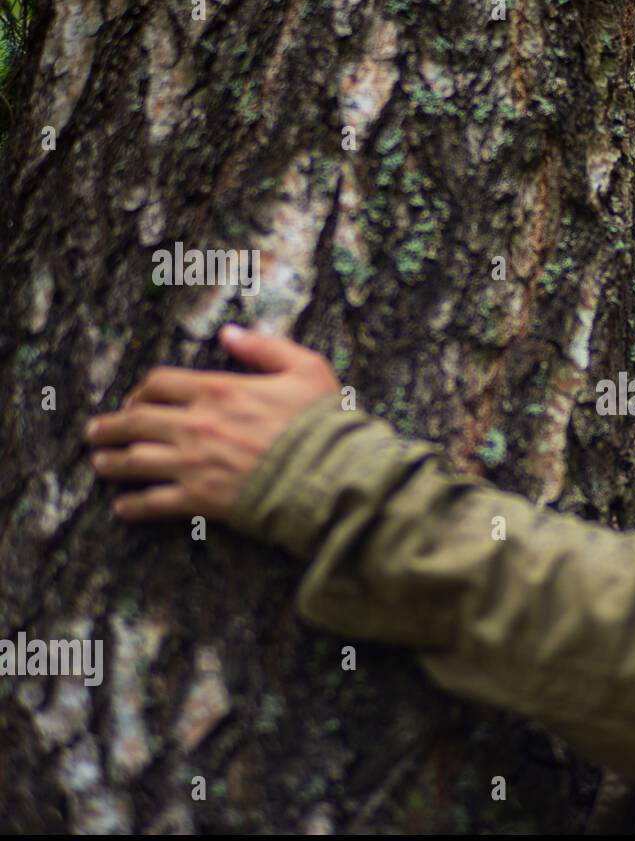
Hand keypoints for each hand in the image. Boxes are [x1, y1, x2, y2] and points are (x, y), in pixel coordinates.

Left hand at [85, 324, 341, 521]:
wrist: (331, 475)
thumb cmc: (323, 423)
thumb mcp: (306, 369)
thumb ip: (265, 347)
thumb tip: (230, 333)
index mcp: (218, 390)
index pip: (159, 383)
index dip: (141, 391)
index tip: (135, 401)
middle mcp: (197, 424)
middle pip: (135, 421)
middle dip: (110, 426)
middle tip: (96, 432)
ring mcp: (195, 463)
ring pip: (135, 460)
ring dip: (111, 462)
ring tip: (100, 463)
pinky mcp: (201, 499)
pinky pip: (154, 502)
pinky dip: (133, 506)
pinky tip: (123, 507)